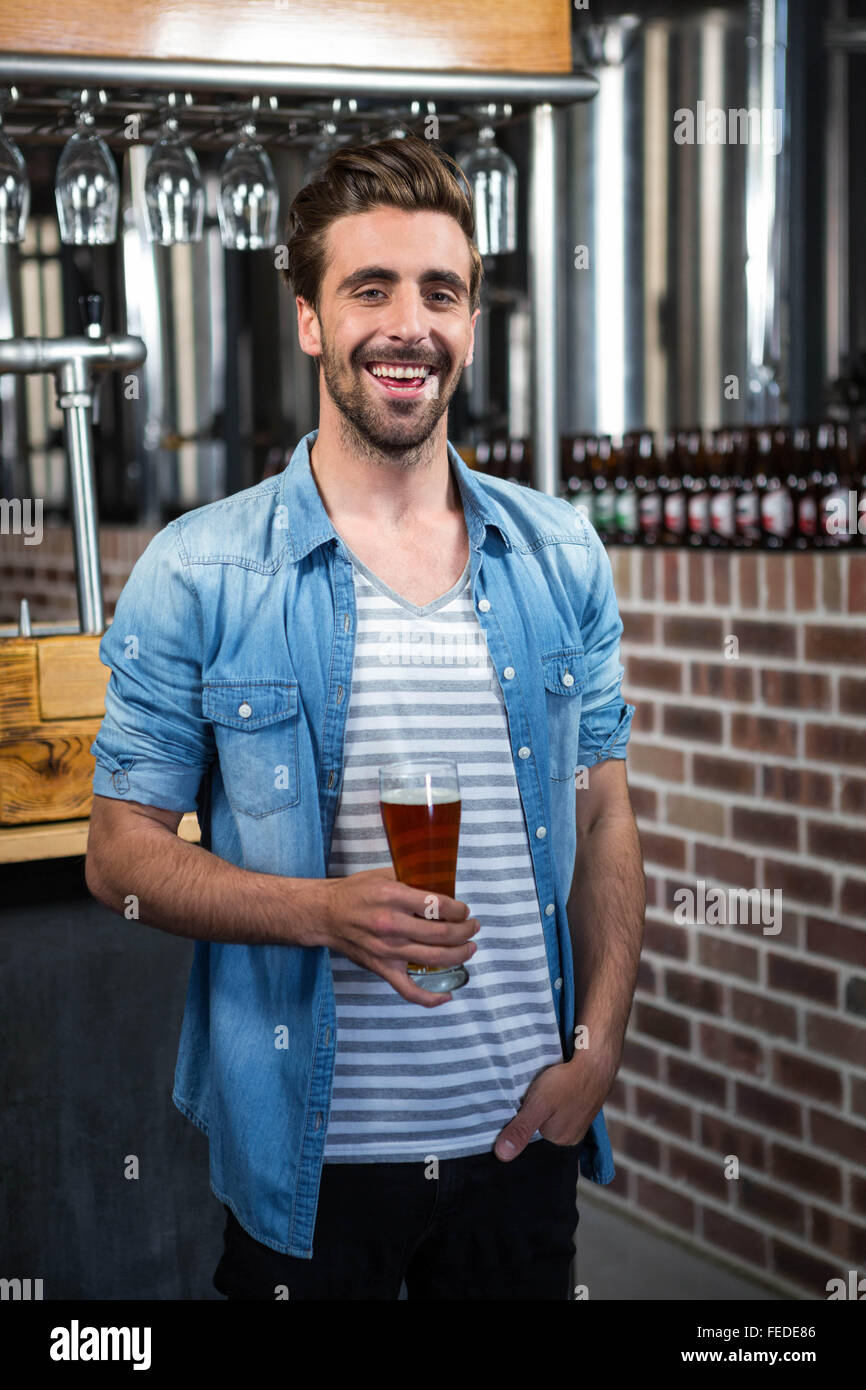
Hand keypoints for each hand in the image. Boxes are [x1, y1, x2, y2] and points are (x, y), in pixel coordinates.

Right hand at [317, 867, 479, 1007]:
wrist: (325, 915)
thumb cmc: (354, 893)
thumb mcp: (384, 875)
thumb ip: (412, 879)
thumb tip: (442, 885)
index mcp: (393, 897)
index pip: (438, 905)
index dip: (459, 909)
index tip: (464, 910)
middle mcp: (391, 925)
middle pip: (441, 933)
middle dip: (465, 931)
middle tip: (473, 927)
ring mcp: (387, 950)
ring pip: (434, 958)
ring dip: (459, 955)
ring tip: (469, 948)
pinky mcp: (382, 968)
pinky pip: (408, 990)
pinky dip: (430, 997)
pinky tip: (447, 994)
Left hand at [494, 1046, 618, 1159]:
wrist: (595, 1063)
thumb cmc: (567, 1083)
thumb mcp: (538, 1105)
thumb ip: (521, 1130)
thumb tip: (502, 1155)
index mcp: (559, 1140)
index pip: (529, 1138)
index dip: (520, 1122)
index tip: (516, 1107)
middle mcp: (571, 1136)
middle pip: (541, 1129)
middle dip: (532, 1115)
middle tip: (529, 1096)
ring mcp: (579, 1122)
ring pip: (551, 1118)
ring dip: (544, 1107)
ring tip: (542, 1091)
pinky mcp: (582, 1108)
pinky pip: (562, 1110)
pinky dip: (555, 1101)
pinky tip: (554, 1089)